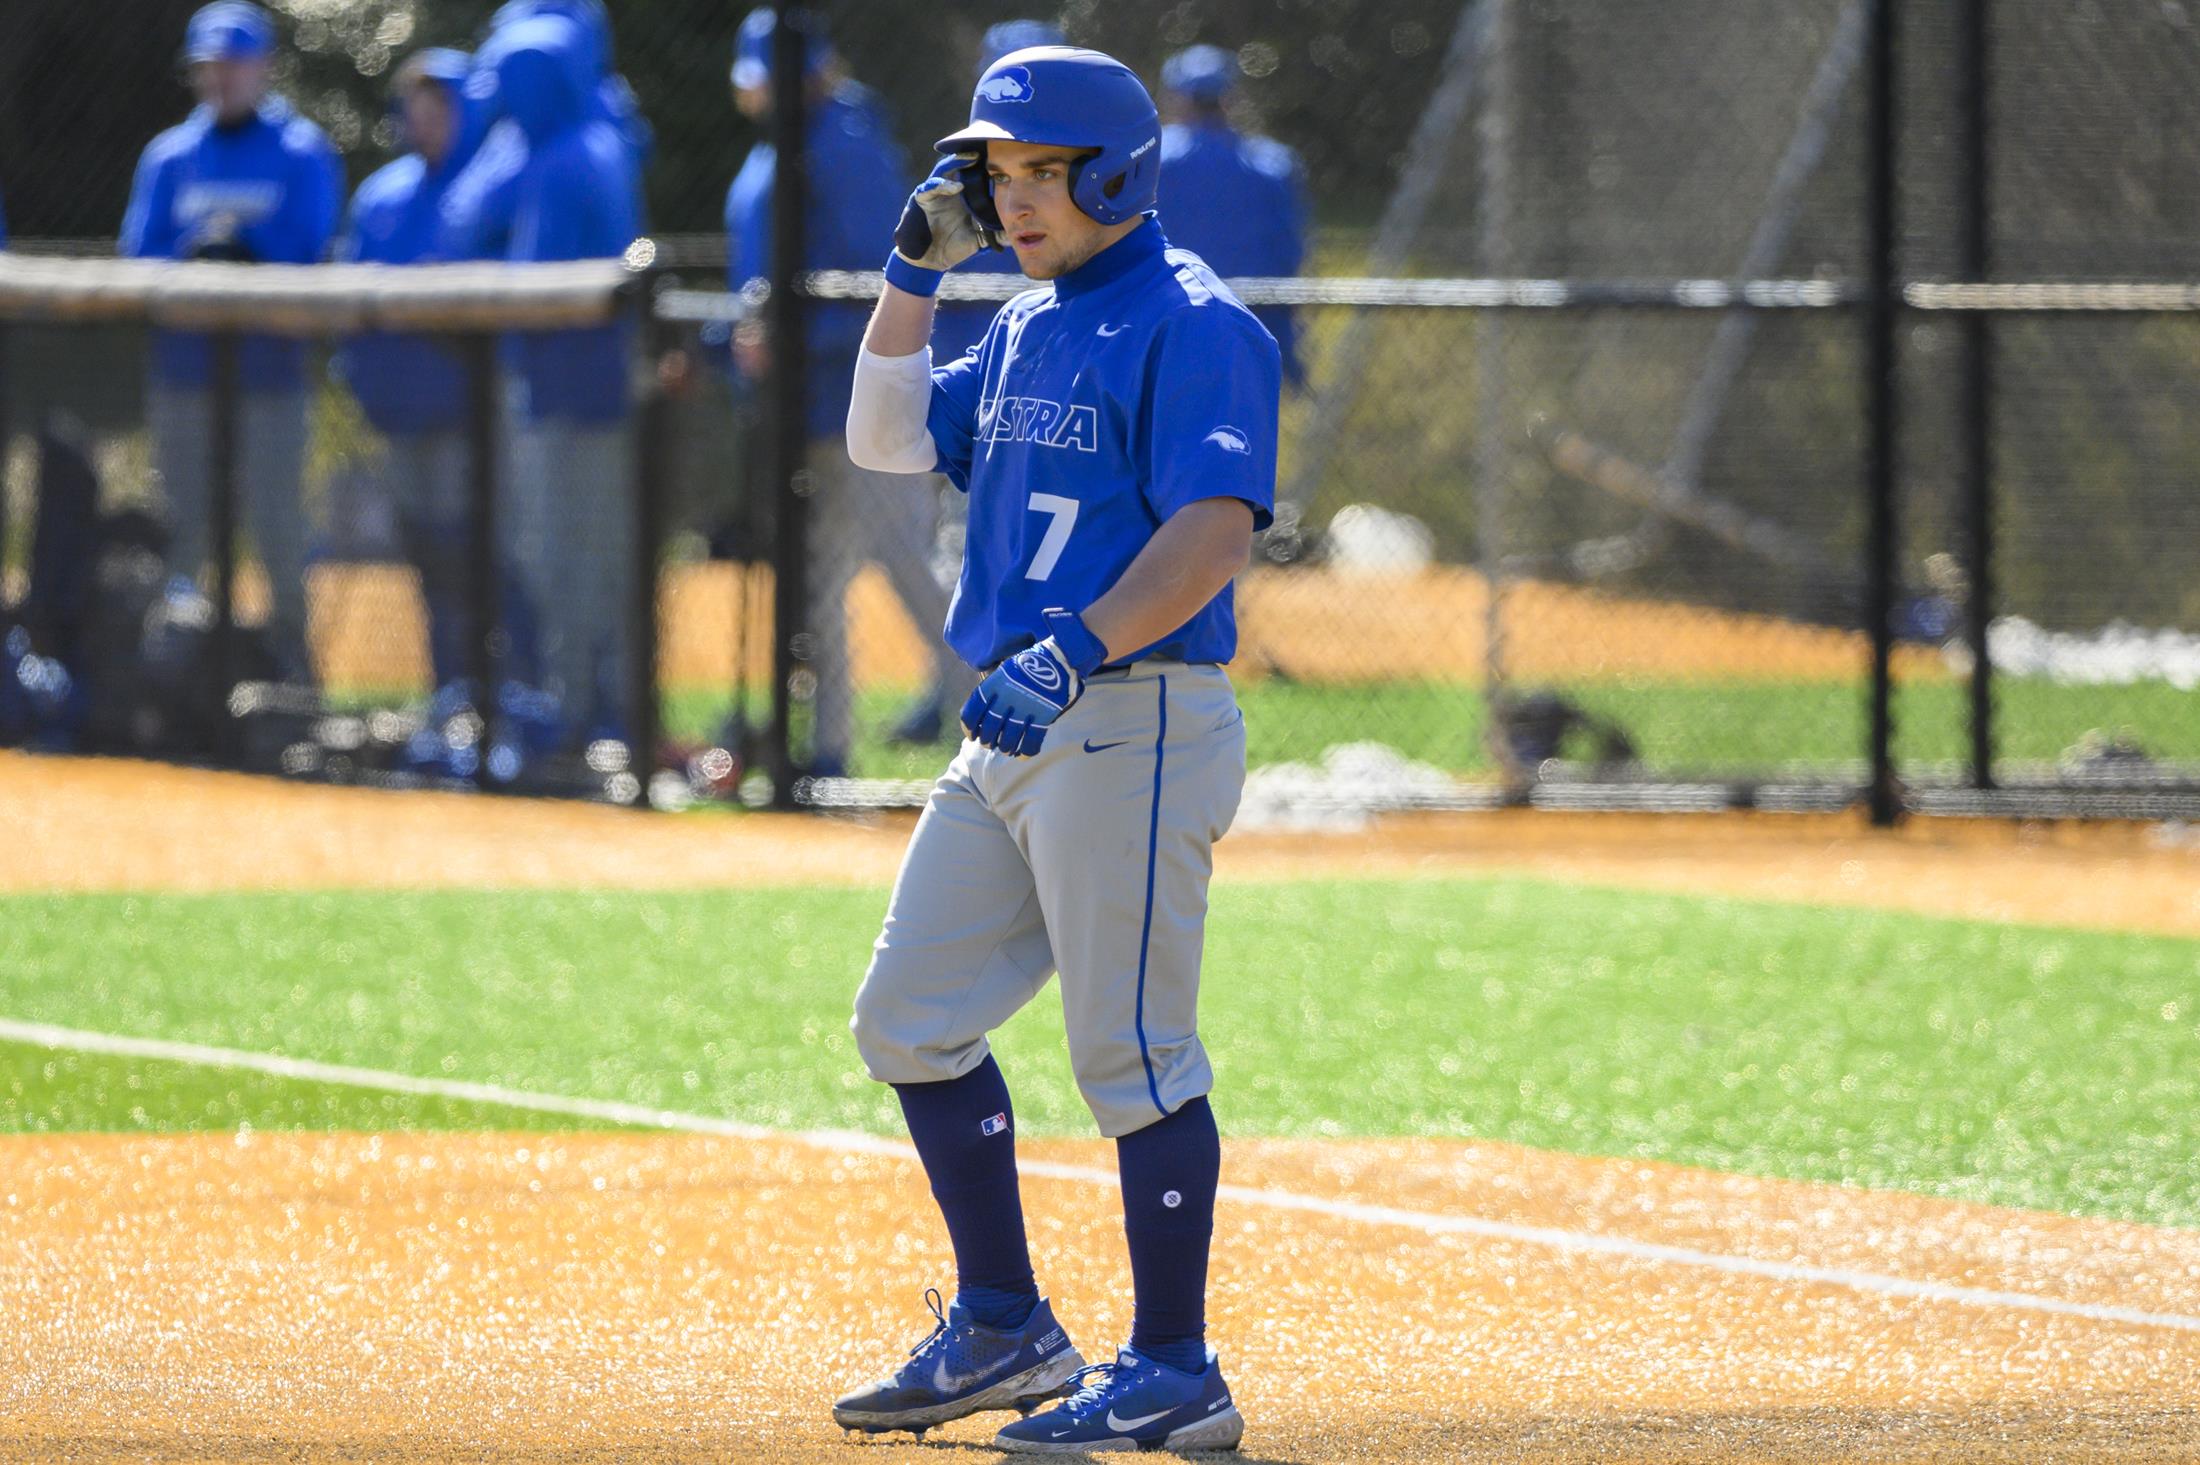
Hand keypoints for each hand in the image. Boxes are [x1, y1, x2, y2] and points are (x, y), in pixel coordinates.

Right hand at [892, 154, 997, 274]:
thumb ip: (995, 234)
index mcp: (963, 196)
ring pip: (944, 169)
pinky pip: (930, 187)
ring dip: (957, 161)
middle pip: (960, 165)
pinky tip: (957, 187)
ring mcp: (935, 192)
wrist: (932, 260)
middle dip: (972, 155)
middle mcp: (949, 189)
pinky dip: (943, 185)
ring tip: (972, 158)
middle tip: (988, 147)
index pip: (974, 173)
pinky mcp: (922, 199)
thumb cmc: (954, 246)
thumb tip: (1015, 234)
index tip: (1003, 158)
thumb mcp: (978, 239)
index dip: (986, 165)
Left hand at [960, 609, 1109, 756]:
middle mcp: (1007, 698)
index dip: (969, 728)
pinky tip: (1022, 754)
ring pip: (1008, 740)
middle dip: (988, 741)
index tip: (972, 735)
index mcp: (994, 685)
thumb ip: (992, 691)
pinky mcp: (1043, 716)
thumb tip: (981, 717)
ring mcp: (1025, 708)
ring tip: (1006, 748)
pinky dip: (1025, 752)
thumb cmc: (1029, 666)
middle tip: (991, 743)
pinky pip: (1031, 742)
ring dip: (1005, 748)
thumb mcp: (1004, 671)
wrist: (1058, 658)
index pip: (972, 712)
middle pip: (989, 730)